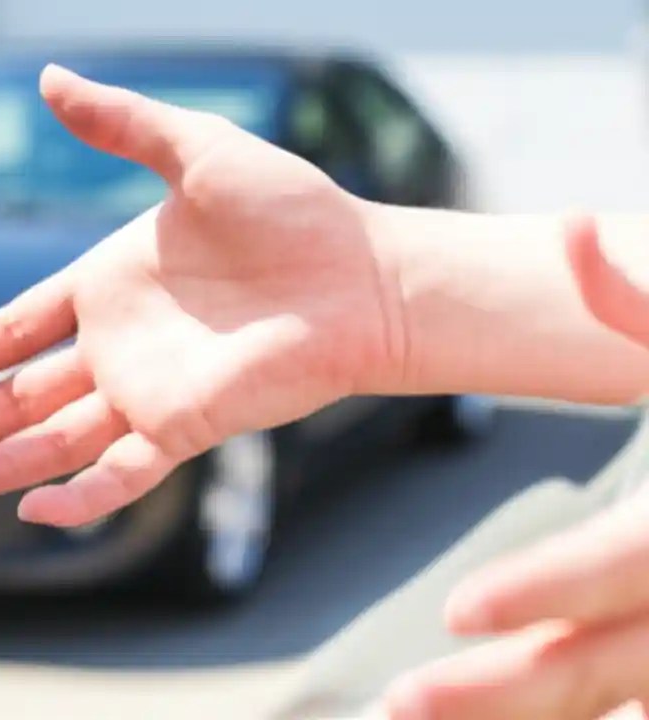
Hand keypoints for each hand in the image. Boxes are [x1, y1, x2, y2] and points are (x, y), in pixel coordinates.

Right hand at [0, 66, 407, 527]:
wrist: (365, 273)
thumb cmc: (293, 211)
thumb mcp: (195, 150)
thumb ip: (121, 125)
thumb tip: (52, 79)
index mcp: (109, 283)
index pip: (20, 323)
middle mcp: (120, 344)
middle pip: (24, 389)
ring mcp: (149, 390)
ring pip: (57, 437)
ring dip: (2, 458)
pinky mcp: (185, 426)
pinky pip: (123, 471)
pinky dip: (81, 497)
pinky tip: (36, 510)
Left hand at [381, 217, 648, 719]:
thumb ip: (645, 307)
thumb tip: (571, 234)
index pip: (630, 561)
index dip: (548, 586)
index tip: (455, 610)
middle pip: (618, 660)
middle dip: (511, 689)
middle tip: (405, 703)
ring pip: (626, 697)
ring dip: (529, 716)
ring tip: (420, 719)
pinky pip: (642, 697)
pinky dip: (587, 713)